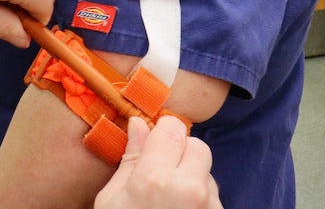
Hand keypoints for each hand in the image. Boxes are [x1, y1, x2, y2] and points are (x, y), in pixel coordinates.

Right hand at [96, 116, 221, 208]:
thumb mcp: (111, 199)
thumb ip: (130, 160)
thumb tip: (139, 125)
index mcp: (155, 178)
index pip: (173, 128)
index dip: (162, 131)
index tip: (153, 141)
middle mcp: (189, 189)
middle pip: (197, 146)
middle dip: (181, 152)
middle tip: (162, 171)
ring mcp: (209, 206)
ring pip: (207, 173)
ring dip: (192, 178)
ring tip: (170, 199)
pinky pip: (213, 197)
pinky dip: (200, 199)